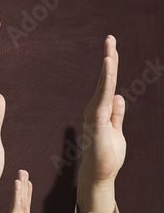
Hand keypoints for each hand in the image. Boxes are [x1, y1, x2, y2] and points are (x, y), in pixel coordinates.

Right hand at [77, 36, 125, 212]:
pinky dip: (106, 80)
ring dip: (108, 66)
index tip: (111, 48)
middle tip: (110, 37)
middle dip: (109, 57)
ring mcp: (95, 113)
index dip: (111, 67)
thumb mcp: (116, 131)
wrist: (100, 175)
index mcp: (101, 111)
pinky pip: (103, 95)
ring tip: (111, 47)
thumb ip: (117, 114)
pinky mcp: (97, 119)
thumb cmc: (107, 156)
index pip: (108, 84)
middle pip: (105, 79)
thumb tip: (118, 96)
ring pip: (104, 84)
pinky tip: (108, 66)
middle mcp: (95, 108)